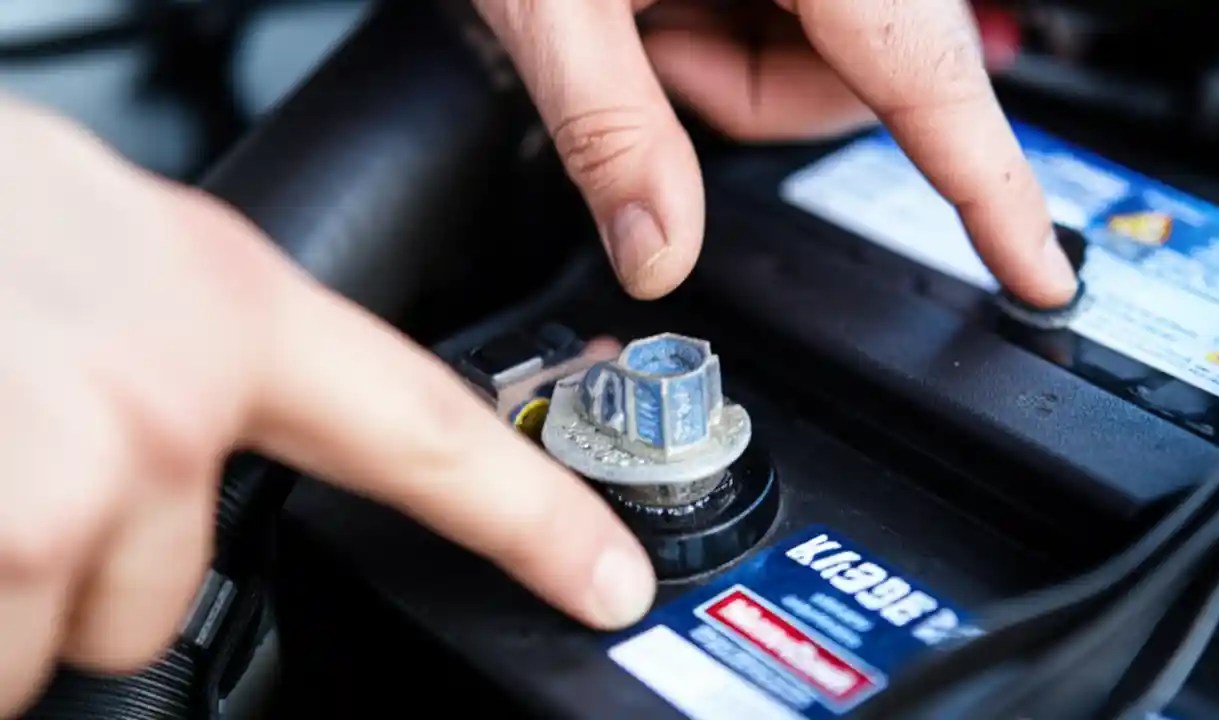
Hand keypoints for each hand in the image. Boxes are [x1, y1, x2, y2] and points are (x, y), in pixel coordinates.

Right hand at [0, 99, 653, 715]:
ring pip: (54, 634)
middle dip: (74, 562)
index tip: (607, 582)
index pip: (427, 432)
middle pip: (165, 591)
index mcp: (224, 308)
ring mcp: (78, 472)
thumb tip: (179, 452)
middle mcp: (172, 396)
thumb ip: (175, 360)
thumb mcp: (96, 254)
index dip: (532, 518)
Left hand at [473, 0, 1078, 307]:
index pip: (933, 78)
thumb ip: (610, 129)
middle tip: (651, 47)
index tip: (1040, 273)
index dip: (994, 191)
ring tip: (649, 5)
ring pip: (843, 54)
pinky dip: (744, 26)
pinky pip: (816, 12)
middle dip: (756, 97)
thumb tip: (658, 255)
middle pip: (875, 75)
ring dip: (745, 63)